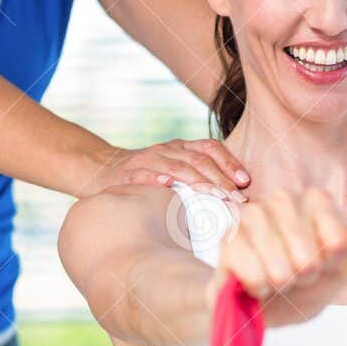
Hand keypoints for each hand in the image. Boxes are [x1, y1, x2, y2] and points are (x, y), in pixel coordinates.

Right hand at [90, 139, 249, 202]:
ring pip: (178, 167)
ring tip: (217, 196)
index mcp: (181, 147)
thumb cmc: (147, 175)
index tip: (244, 182)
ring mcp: (148, 160)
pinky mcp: (129, 174)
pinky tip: (170, 186)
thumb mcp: (174, 168)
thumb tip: (233, 196)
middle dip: (221, 180)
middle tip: (237, 198)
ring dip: (200, 182)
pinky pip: (145, 175)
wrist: (101, 169)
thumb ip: (198, 175)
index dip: (229, 162)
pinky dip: (158, 179)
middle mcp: (167, 150)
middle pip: (199, 160)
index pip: (210, 148)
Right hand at [203, 188, 346, 328]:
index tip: (325, 265)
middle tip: (296, 274)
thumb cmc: (302, 285)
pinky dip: (259, 290)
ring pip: (282, 271)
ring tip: (276, 278)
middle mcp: (282, 198)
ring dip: (281, 286)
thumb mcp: (339, 273)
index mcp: (316, 199)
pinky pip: (256, 278)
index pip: (338, 244)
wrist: (259, 305)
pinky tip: (255, 282)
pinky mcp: (228, 239)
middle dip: (305, 278)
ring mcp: (251, 215)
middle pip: (310, 260)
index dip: (332, 266)